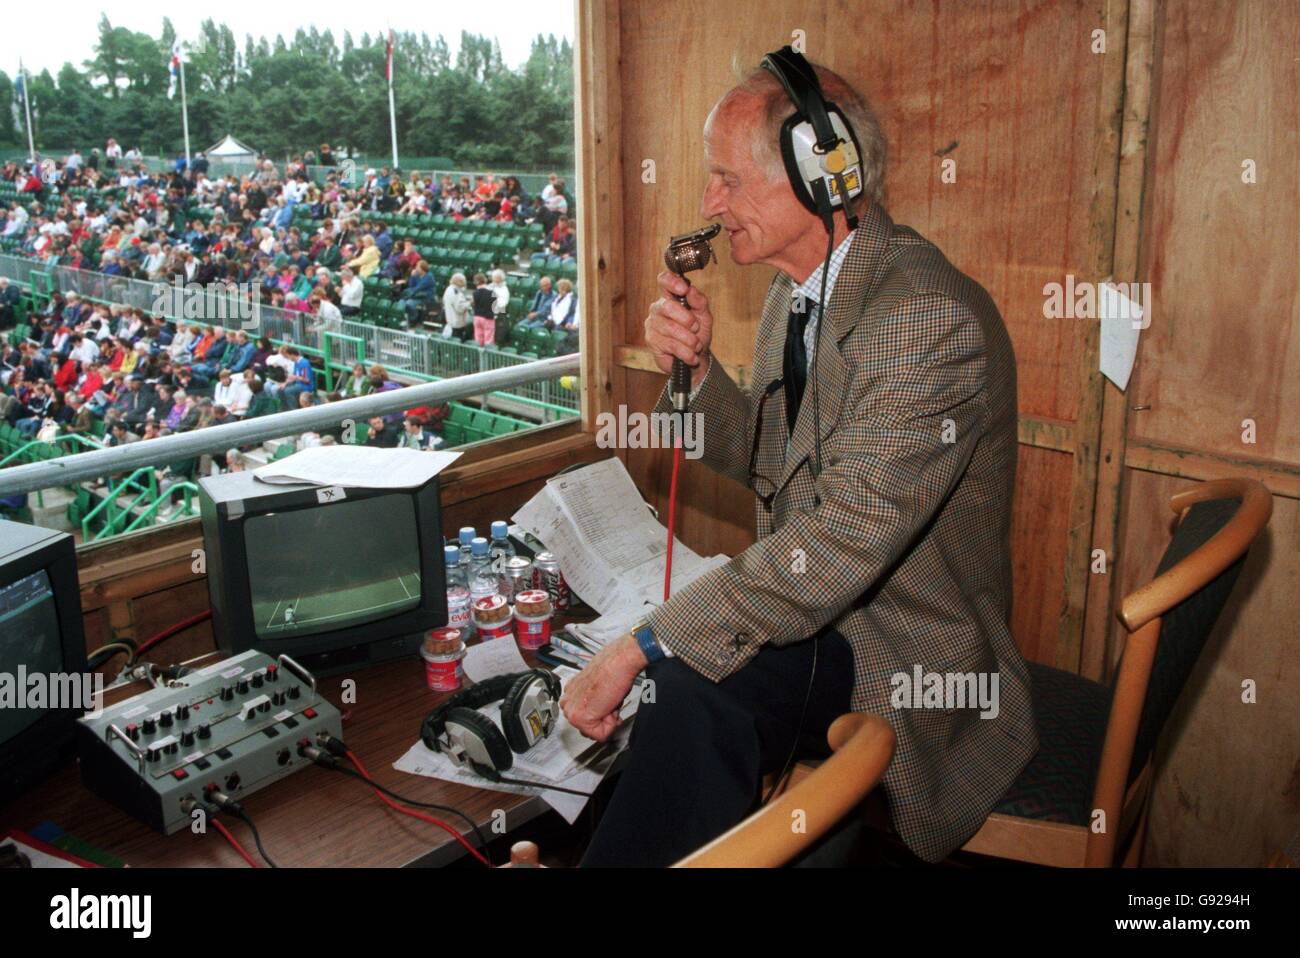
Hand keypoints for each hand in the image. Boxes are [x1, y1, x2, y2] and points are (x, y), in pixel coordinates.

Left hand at [560, 633, 646, 741]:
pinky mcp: (580, 717)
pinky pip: (599, 735)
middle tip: (610, 701)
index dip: (602, 714)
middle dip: (603, 718)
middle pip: (588, 727)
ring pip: (593, 732)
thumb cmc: (613, 669)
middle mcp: (567, 702)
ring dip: (607, 720)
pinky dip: (610, 725)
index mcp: (570, 693)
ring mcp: (572, 710)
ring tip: (610, 701)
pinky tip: (611, 706)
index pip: (585, 719)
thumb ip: (594, 703)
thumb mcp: (599, 690)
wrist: (619, 662)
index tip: (607, 704)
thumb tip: (600, 712)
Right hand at [644, 269, 712, 387]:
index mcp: (671, 297)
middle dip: (687, 320)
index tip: (683, 289)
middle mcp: (658, 308)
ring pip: (671, 328)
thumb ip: (699, 302)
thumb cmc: (698, 334)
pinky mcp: (651, 341)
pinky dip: (685, 352)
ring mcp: (652, 324)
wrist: (695, 359)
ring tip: (695, 346)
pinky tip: (690, 356)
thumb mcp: (704, 316)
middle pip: (668, 306)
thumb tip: (691, 289)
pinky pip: (670, 344)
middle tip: (696, 329)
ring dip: (689, 340)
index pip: (664, 280)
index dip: (672, 282)